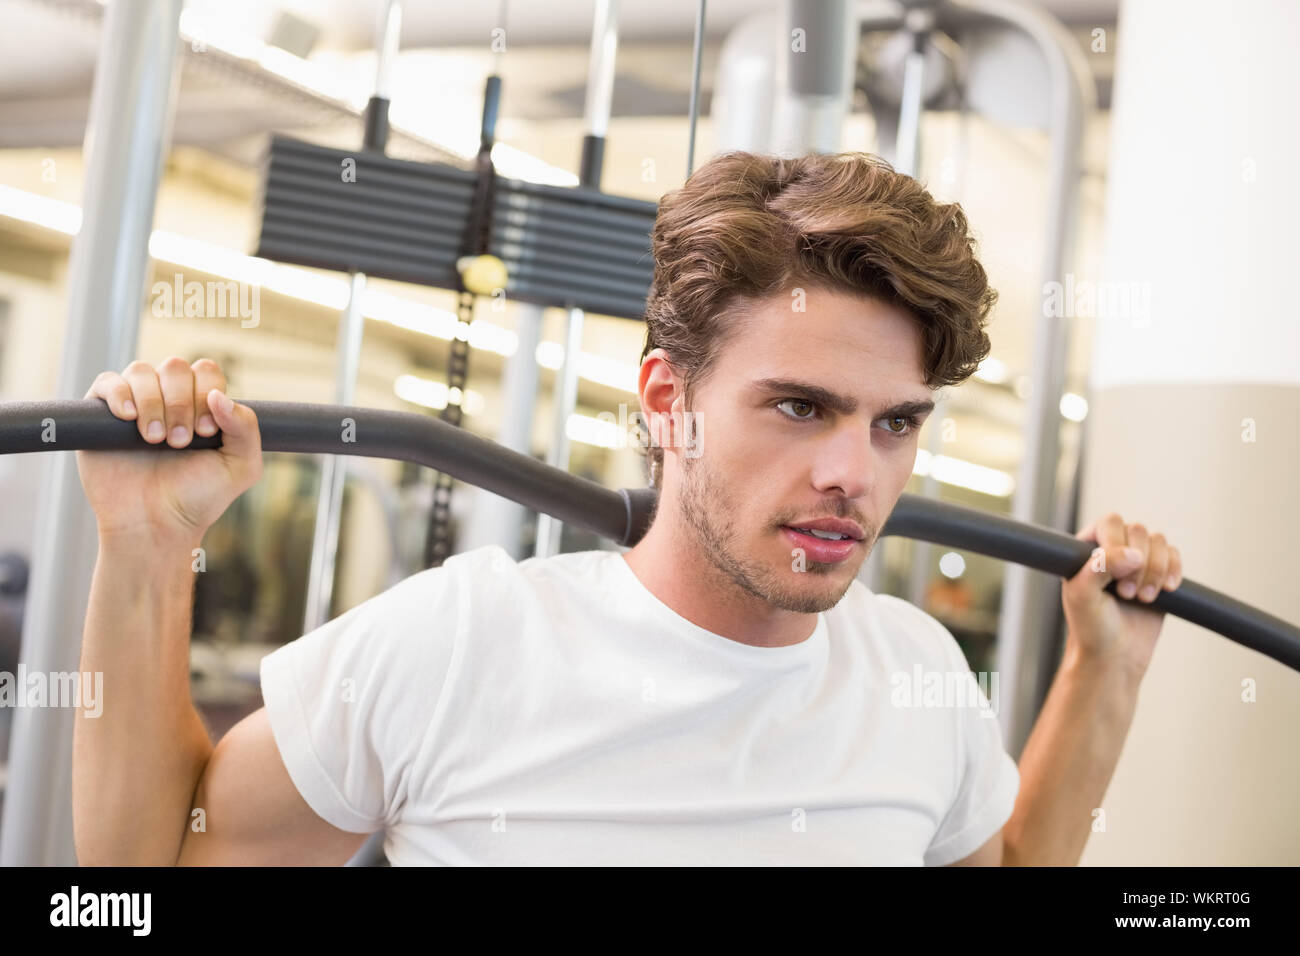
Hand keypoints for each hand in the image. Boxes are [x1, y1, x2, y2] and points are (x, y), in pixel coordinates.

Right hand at [75, 357, 262, 544]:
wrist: (155, 526)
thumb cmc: (198, 498)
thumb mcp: (240, 467)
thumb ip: (245, 428)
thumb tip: (220, 394)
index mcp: (202, 405)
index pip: (206, 371)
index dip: (207, 392)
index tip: (206, 431)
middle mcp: (169, 399)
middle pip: (175, 368)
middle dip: (181, 402)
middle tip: (180, 442)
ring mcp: (135, 405)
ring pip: (141, 371)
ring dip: (153, 403)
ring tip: (155, 439)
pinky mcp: (101, 416)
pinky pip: (106, 382)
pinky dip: (119, 394)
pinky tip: (129, 418)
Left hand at [1060, 512, 1183, 679]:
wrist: (1115, 657)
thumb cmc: (1092, 628)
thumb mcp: (1083, 596)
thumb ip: (1100, 567)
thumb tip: (1134, 553)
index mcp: (1086, 550)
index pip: (1110, 522)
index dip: (1118, 544)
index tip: (1115, 577)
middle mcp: (1111, 550)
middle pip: (1138, 530)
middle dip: (1139, 565)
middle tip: (1127, 594)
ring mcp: (1136, 561)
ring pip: (1159, 542)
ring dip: (1156, 571)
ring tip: (1143, 598)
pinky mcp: (1159, 574)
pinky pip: (1174, 555)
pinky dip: (1174, 571)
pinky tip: (1167, 591)